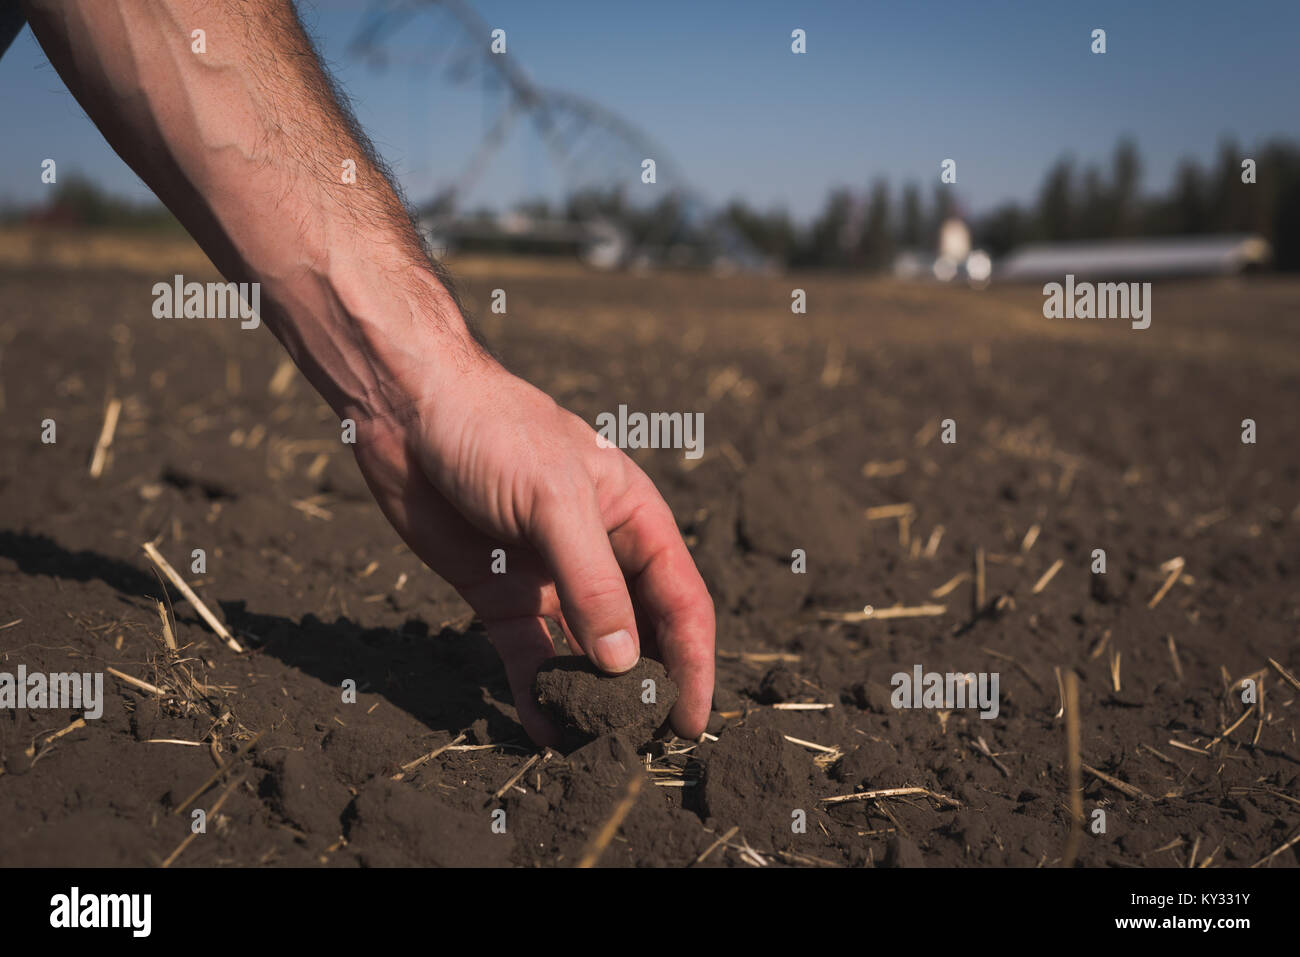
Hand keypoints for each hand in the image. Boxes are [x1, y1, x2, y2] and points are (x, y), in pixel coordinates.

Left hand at [349, 352, 714, 746]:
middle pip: (641, 632)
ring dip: (595, 698)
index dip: (695, 662)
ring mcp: (550, 578)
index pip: (681, 601)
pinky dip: (537, 693)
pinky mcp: (500, 595)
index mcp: (635, 519)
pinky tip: (543, 731)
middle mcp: (600, 553)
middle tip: (649, 745)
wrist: (407, 412)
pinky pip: (528, 656)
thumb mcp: (554, 500)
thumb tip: (622, 665)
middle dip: (649, 687)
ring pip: (586, 652)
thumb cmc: (496, 432)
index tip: (692, 722)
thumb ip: (592, 581)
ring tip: (601, 749)